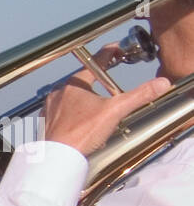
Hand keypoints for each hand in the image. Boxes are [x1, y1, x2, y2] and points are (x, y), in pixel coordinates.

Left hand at [43, 65, 169, 156]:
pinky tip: (80, 121)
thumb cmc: (80, 133)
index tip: (117, 48)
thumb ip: (139, 96)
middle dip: (97, 80)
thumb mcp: (115, 111)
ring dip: (85, 98)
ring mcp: (50, 107)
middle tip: (109, 84)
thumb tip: (160, 84)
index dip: (109, 53)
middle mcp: (59, 92)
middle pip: (83, 80)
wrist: (56, 157)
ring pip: (71, 96)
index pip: (96, 61)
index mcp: (74, 84)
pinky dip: (73, 113)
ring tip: (95, 108)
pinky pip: (62, 111)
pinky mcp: (46, 121)